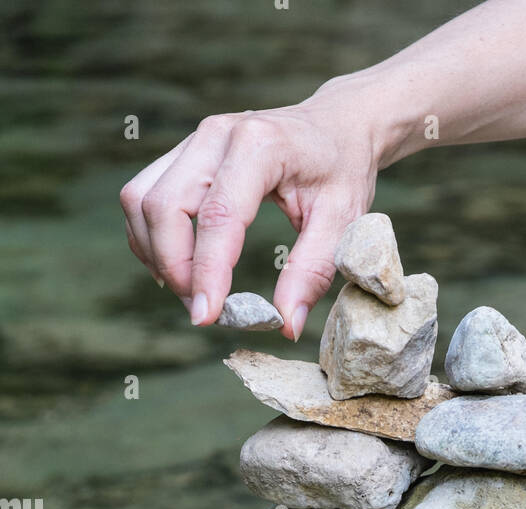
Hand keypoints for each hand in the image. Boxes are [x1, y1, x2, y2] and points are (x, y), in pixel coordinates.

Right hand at [120, 85, 378, 339]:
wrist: (335, 125)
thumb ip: (313, 273)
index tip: (206, 317)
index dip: (205, 272)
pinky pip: (142, 195)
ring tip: (190, 291)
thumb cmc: (341, 171)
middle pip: (164, 206)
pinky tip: (177, 266)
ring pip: (141, 199)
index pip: (217, 217)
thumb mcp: (342, 223)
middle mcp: (217, 135)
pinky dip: (150, 238)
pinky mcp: (182, 153)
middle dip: (175, 268)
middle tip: (203, 309)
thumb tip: (286, 325)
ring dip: (155, 254)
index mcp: (260, 146)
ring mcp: (193, 141)